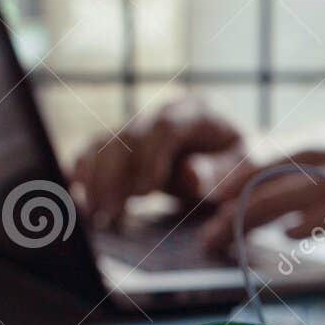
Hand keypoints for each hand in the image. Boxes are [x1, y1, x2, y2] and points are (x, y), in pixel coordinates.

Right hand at [70, 97, 245, 227]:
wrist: (234, 156)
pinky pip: (94, 154)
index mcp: (199, 110)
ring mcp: (142, 126)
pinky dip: (82, 176)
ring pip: (105, 144)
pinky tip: (78, 200)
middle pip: (128, 135)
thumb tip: (191, 175)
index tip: (146, 191)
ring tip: (92, 214)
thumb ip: (221, 172)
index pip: (167, 126)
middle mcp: (164, 112)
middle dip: (114, 173)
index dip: (152, 157)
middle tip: (109, 210)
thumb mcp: (246, 168)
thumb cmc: (243, 165)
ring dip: (93, 179)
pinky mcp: (125, 145)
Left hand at [188, 144, 324, 275]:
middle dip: (237, 193)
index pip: (301, 158)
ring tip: (219, 238)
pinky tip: (283, 238)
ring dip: (254, 213)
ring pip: (303, 190)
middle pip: (289, 168)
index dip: (253, 173)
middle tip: (200, 221)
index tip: (213, 194)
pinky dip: (308, 224)